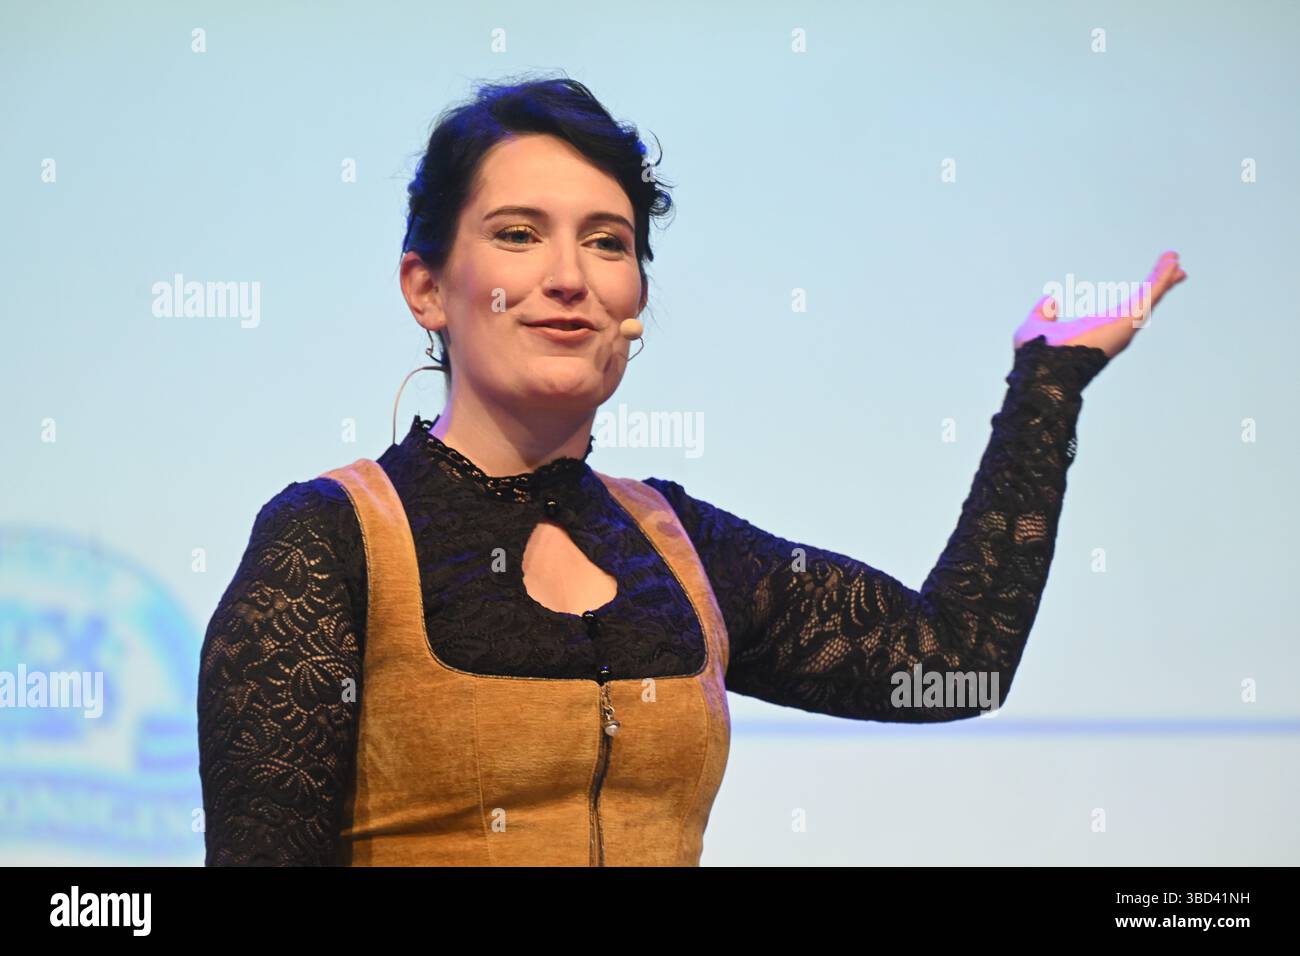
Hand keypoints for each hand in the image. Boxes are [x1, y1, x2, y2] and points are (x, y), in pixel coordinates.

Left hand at [1014, 251, 1187, 358]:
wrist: (1040, 367)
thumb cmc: (1036, 355)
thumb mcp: (1037, 325)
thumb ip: (1043, 313)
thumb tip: (1050, 299)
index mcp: (1096, 329)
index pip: (1123, 310)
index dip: (1136, 296)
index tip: (1148, 283)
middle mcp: (1113, 329)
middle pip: (1143, 303)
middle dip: (1159, 285)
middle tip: (1176, 269)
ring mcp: (1123, 326)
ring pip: (1148, 298)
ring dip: (1162, 278)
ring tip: (1174, 258)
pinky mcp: (1128, 322)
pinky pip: (1148, 296)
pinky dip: (1160, 280)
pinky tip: (1170, 264)